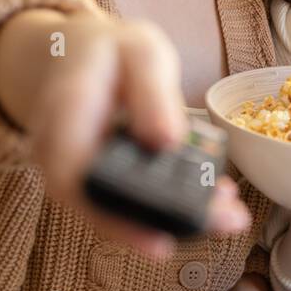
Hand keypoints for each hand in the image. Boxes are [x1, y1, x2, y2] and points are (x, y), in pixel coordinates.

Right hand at [27, 14, 250, 261]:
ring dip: (177, 219)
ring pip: (121, 211)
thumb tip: (168, 141)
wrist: (82, 54)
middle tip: (227, 221)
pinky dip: (173, 204)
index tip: (160, 241)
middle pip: (106, 207)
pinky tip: (215, 202)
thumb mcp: (139, 49)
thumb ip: (152, 90)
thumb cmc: (112, 51)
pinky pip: (130, 200)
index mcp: (64, 115)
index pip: (75, 180)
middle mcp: (59, 154)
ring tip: (231, 216)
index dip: (115, 220)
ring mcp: (76, 173)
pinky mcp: (100, 181)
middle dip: (168, 223)